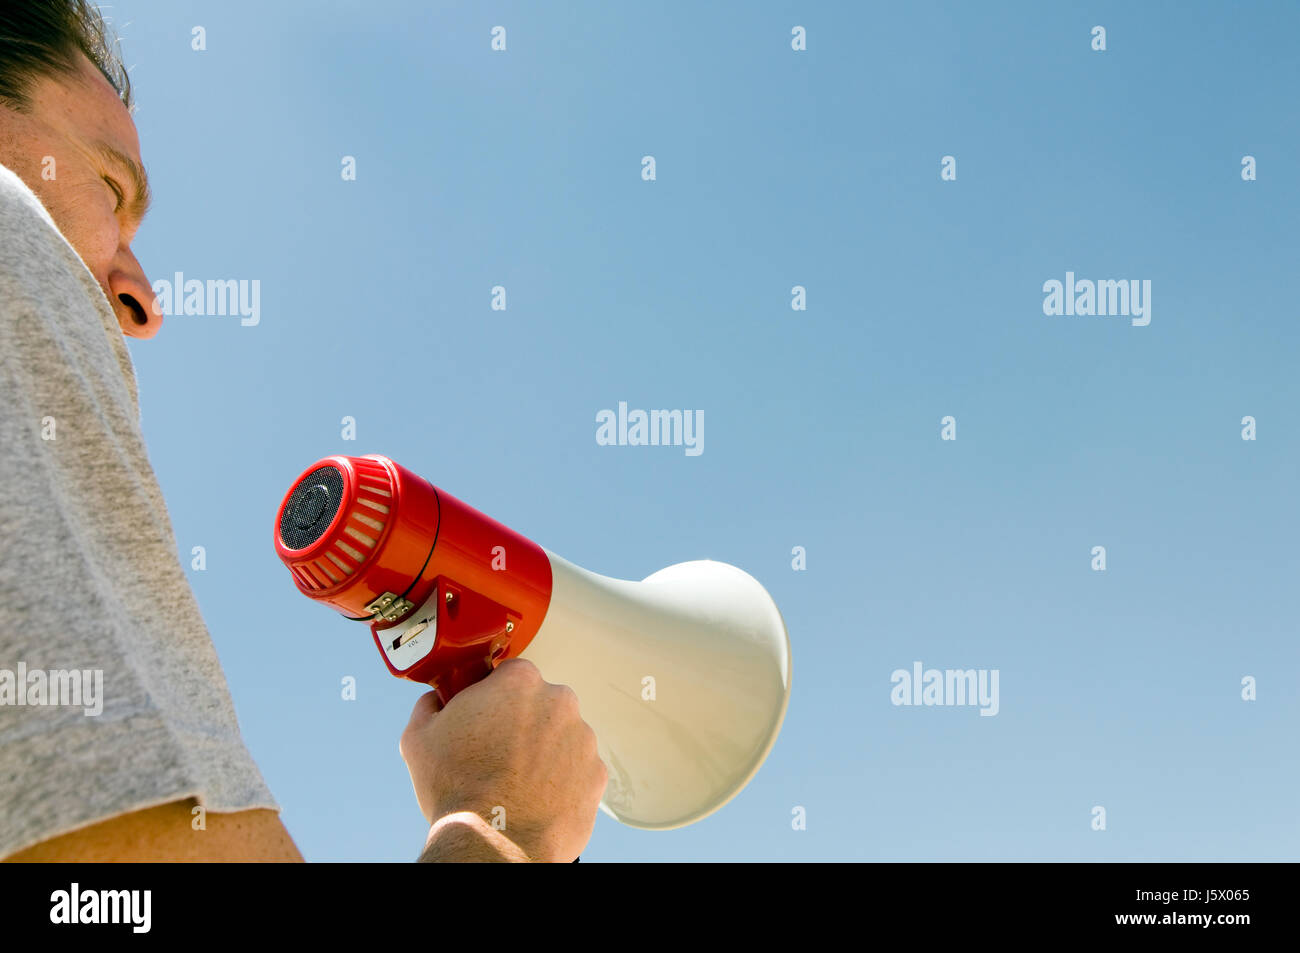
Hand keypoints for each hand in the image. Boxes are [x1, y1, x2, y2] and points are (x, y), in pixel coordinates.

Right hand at [399, 657, 607, 861]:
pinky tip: (535, 797)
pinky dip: (561, 781)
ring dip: (543, 752)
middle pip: (539, 704)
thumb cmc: (457, 788)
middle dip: (521, 723)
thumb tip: (434, 702)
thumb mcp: (418, 738)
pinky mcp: (597, 774)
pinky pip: (577, 770)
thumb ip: (429, 706)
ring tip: (514, 782)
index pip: (509, 676)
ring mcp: (584, 738)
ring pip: (561, 737)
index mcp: (520, 681)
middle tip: (495, 754)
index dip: (492, 698)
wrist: (495, 843)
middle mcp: (560, 702)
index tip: (482, 719)